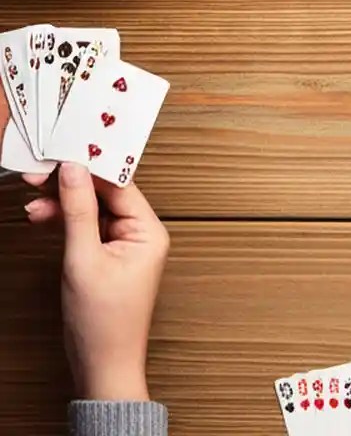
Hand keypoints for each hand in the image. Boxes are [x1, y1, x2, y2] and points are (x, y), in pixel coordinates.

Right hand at [24, 165, 168, 401]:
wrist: (103, 364)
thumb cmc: (104, 321)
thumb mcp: (83, 258)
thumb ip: (77, 211)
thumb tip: (72, 171)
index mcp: (149, 231)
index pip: (119, 185)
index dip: (88, 168)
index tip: (59, 155)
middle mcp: (142, 234)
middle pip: (105, 194)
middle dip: (69, 185)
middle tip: (36, 176)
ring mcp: (125, 245)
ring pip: (92, 209)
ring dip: (62, 204)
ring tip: (32, 205)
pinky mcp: (108, 256)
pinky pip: (87, 227)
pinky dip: (65, 221)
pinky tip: (42, 218)